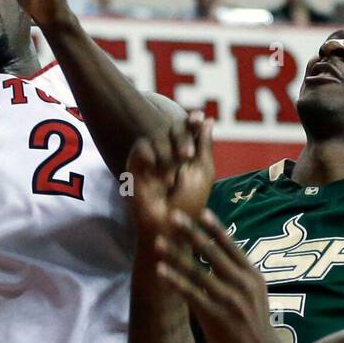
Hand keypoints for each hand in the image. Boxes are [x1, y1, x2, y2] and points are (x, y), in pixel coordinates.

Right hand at [124, 113, 212, 235]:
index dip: (192, 121)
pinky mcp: (136, 165)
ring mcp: (152, 159)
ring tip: (171, 180)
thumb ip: (204, 145)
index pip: (188, 129)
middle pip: (173, 129)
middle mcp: (169, 154)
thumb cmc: (190, 201)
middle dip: (182, 138)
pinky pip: (142, 147)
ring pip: (157, 137)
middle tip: (186, 156)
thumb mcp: (203, 172)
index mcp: (187, 155)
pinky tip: (155, 173)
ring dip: (168, 155)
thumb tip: (207, 119)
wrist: (168, 225)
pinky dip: (151, 157)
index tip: (197, 117)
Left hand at [156, 209, 284, 342]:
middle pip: (213, 252)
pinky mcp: (217, 317)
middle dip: (191, 232)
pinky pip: (192, 295)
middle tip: (172, 215)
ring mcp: (230, 300)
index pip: (232, 246)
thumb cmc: (255, 325)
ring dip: (176, 256)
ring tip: (158, 242)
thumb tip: (218, 254)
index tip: (200, 210)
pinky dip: (175, 281)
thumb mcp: (255, 294)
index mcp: (252, 275)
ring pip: (198, 272)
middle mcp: (242, 284)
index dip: (215, 228)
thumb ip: (238, 275)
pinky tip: (161, 272)